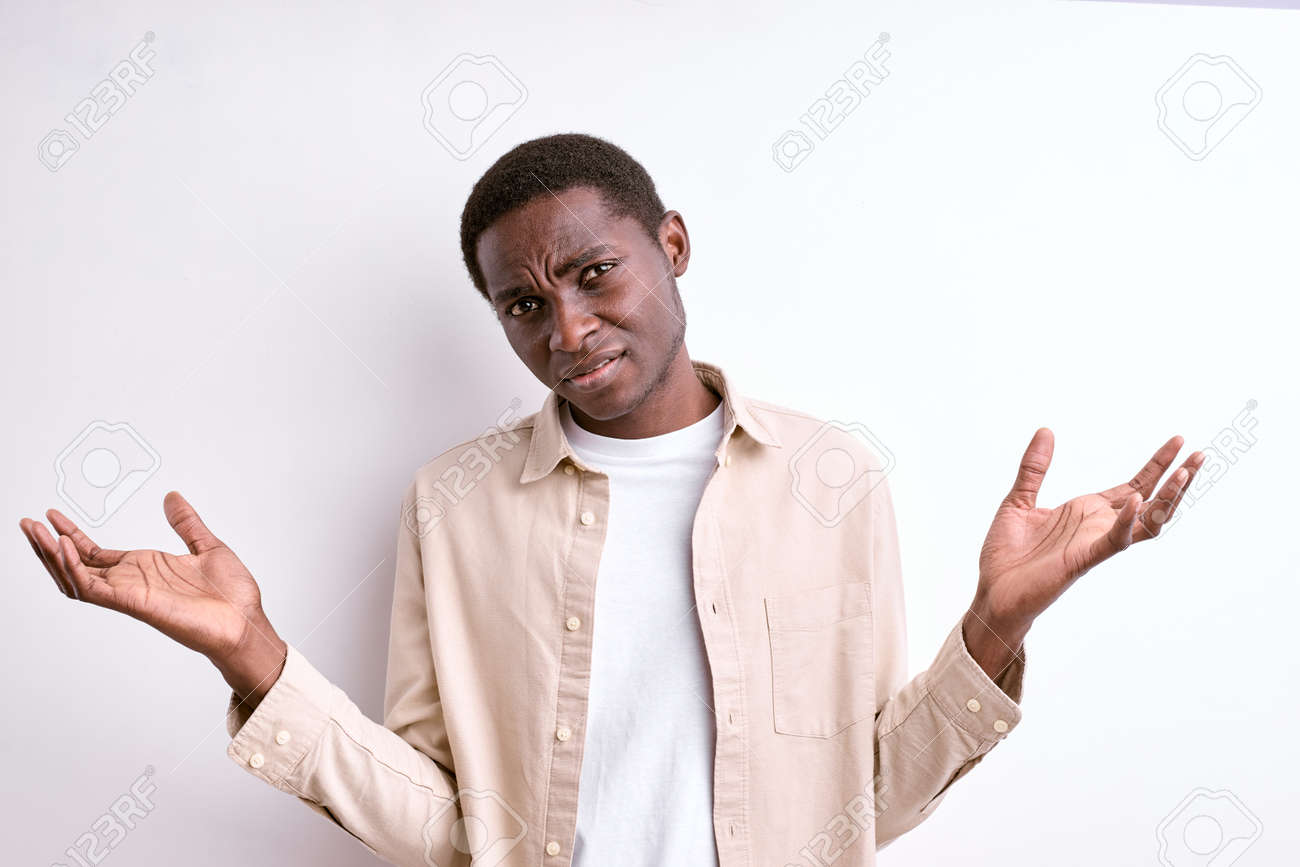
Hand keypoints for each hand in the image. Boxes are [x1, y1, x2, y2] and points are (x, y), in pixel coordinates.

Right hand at [19, 491, 286, 701]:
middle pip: (76, 565)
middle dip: (48, 546)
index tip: (51, 515)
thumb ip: (186, 523)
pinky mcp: (134, 604)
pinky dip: (75, 569)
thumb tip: (173, 497)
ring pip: (76, 578)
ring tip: (36, 533)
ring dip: (53, 557)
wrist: (246, 622)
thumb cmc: (232, 595)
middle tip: (28, 523)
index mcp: (143, 568)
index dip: (70, 535)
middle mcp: (131, 582)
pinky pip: (94, 589)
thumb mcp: (208, 546)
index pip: (94, 552)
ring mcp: (130, 594)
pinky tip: (65, 548)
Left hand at [972, 429, 1205, 635]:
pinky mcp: (1083, 560)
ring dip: (1167, 500)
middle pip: (1152, 501)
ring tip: (1183, 473)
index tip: (1180, 440)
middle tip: (1200, 454)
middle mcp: (1100, 527)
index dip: (1158, 464)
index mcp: (1089, 512)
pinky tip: (1134, 500)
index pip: (1135, 485)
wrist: (993, 592)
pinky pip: (1115, 541)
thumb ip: (1034, 468)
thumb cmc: (1008, 554)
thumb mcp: (1018, 500)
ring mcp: (1096, 543)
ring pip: (1147, 522)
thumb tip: (1045, 430)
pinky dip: (1126, 521)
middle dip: (1177, 479)